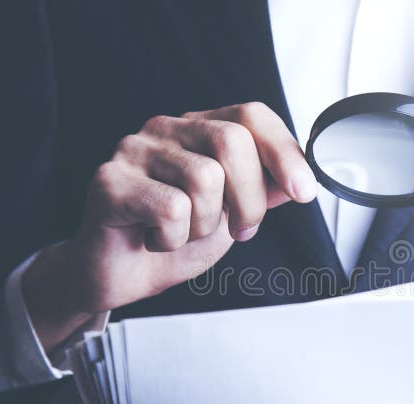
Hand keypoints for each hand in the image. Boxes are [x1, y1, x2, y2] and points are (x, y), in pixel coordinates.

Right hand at [23, 102, 316, 350]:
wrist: (120, 277)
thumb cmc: (173, 239)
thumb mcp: (232, 215)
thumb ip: (264, 191)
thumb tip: (301, 177)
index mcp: (199, 129)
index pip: (251, 116)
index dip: (284, 152)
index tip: (304, 192)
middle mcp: (166, 129)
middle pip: (231, 142)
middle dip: (249, 200)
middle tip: (239, 231)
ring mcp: (134, 151)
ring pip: (204, 178)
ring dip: (206, 225)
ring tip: (184, 234)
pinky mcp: (108, 181)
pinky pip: (170, 209)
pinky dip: (174, 239)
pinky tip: (156, 240)